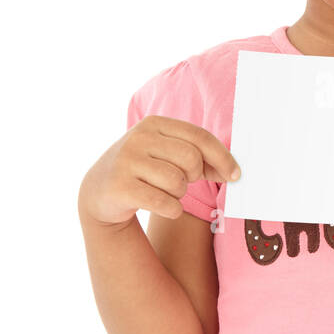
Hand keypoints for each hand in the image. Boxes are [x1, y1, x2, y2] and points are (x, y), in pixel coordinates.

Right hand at [79, 115, 239, 227]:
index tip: (235, 175)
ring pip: (177, 182)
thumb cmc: (144, 171)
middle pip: (191, 159)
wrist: (99, 190)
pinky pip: (164, 202)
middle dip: (194, 176)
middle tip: (182, 182)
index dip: (222, 157)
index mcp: (154, 124)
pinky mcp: (121, 187)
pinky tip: (163, 206)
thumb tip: (233, 171)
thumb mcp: (166, 154)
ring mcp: (127, 161)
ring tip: (164, 192)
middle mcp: (138, 138)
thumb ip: (198, 158)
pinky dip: (171, 209)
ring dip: (179, 194)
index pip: (199, 137)